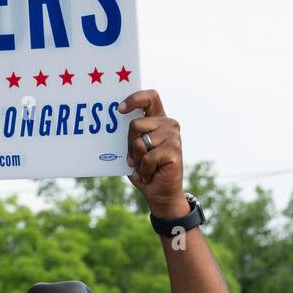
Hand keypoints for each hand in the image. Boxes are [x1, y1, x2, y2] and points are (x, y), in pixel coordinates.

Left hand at [121, 89, 188, 218]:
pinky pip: (148, 157)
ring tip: (146, 168)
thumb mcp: (134, 149)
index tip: (120, 110)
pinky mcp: (174, 151)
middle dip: (130, 144)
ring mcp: (173, 137)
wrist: (161, 194)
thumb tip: (118, 120)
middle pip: (135, 124)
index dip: (135, 99)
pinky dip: (145, 170)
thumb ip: (132, 134)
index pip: (150, 98)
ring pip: (140, 142)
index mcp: (159, 120)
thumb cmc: (146, 171)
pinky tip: (151, 174)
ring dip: (138, 160)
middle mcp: (168, 124)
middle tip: (136, 159)